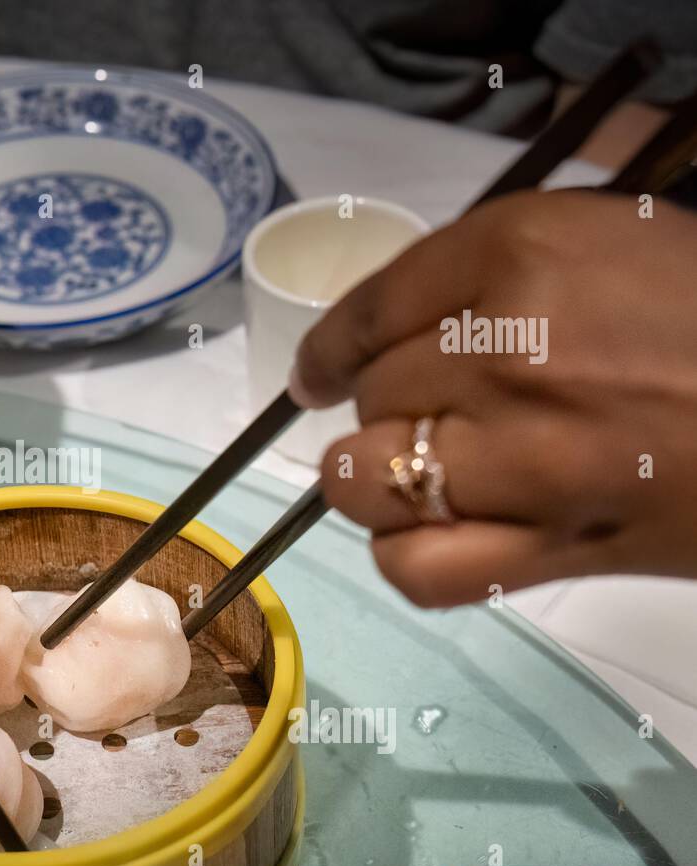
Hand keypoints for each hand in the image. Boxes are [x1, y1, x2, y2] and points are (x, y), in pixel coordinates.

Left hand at [290, 190, 696, 605]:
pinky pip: (416, 570)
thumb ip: (492, 266)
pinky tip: (431, 534)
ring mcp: (527, 459)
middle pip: (370, 393)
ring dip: (374, 479)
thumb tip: (377, 327)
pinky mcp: (555, 549)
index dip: (327, 350)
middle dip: (389, 404)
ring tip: (418, 472)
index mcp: (523, 251)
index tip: (315, 374)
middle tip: (441, 411)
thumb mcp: (608, 238)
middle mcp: (510, 352)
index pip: (368, 309)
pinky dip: (405, 556)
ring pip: (363, 479)